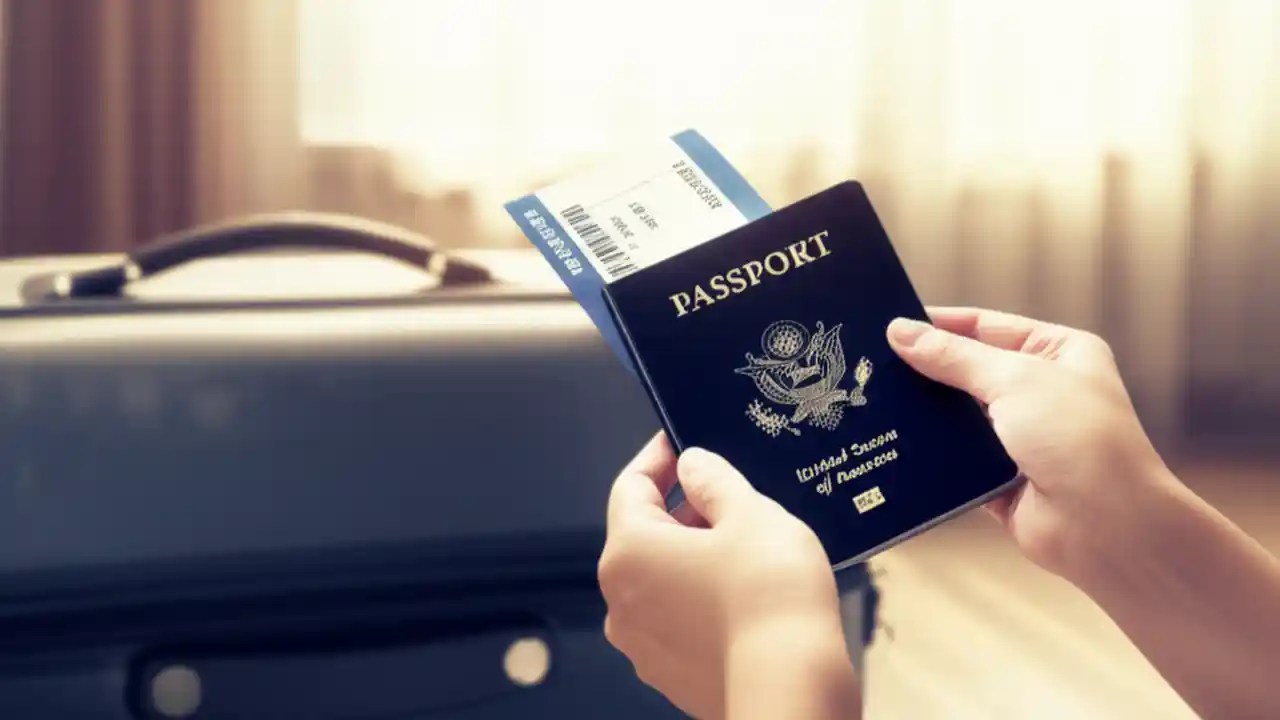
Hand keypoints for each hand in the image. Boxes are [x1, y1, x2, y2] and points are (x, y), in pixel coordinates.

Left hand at [598, 433, 853, 718]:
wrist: (793, 688)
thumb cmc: (770, 596)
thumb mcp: (750, 513)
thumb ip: (714, 480)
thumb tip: (692, 464)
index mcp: (628, 552)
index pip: (630, 486)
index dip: (659, 458)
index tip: (681, 441)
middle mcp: (620, 602)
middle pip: (644, 535)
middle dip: (684, 510)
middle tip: (731, 495)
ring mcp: (643, 645)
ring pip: (661, 580)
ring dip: (694, 556)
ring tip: (746, 547)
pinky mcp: (671, 675)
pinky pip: (679, 620)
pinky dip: (703, 598)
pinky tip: (745, 593)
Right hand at [886, 307, 1173, 580]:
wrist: (1108, 527)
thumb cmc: (1080, 439)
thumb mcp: (1015, 380)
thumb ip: (953, 357)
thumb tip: (899, 331)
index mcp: (1058, 352)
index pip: (986, 326)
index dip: (939, 324)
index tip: (889, 323)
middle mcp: (1041, 391)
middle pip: (967, 371)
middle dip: (925, 370)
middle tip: (869, 364)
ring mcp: (1020, 437)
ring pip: (958, 417)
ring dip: (925, 415)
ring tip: (870, 401)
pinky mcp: (1000, 479)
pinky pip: (954, 460)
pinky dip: (930, 456)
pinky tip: (891, 445)